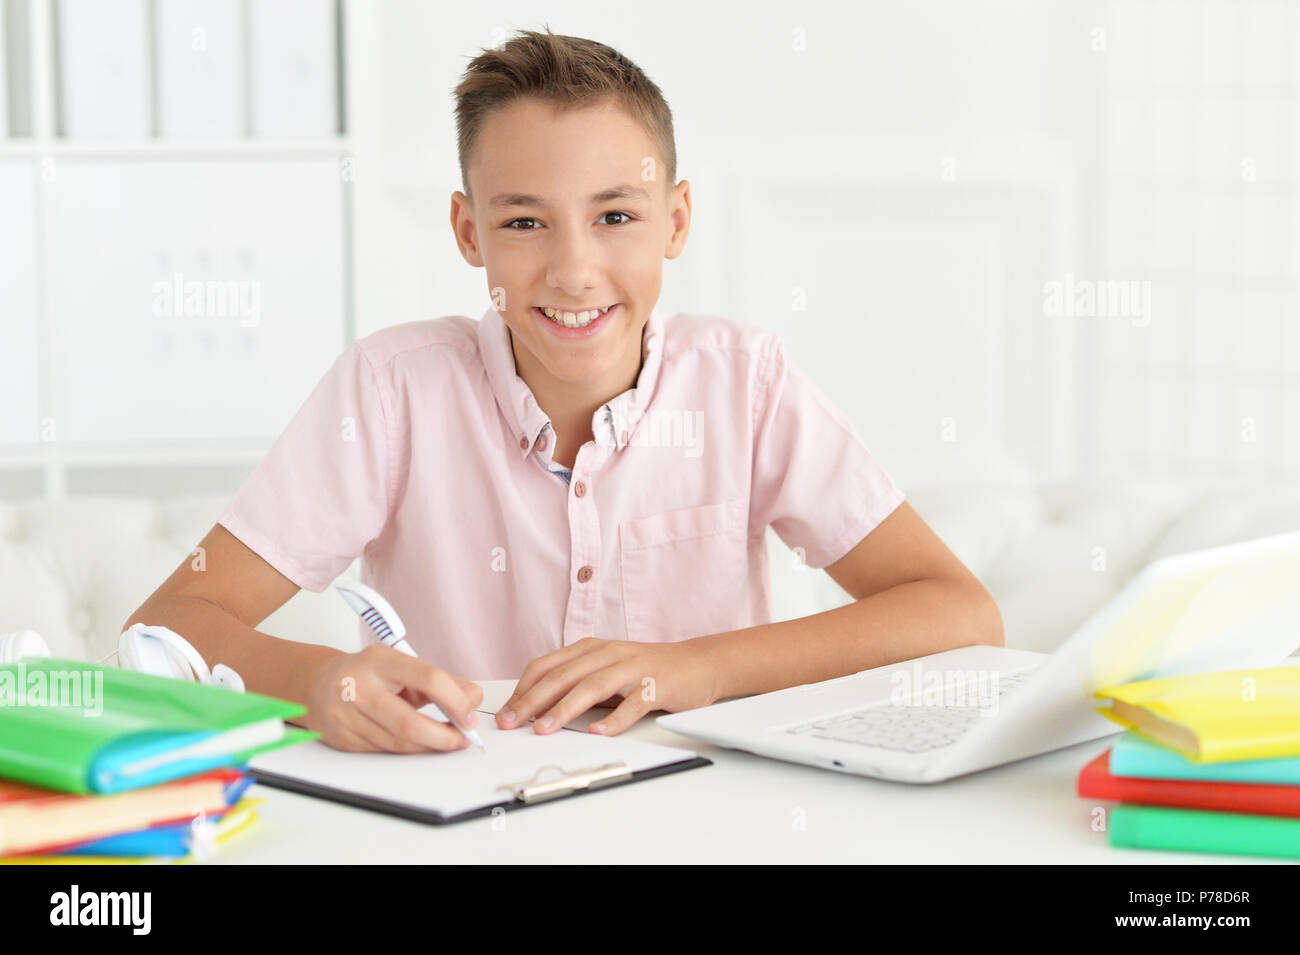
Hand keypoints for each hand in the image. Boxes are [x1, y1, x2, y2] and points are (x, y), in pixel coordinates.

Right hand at [298, 644, 483, 752]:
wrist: (317, 684)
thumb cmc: (369, 673)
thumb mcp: (402, 666)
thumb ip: (440, 681)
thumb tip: (473, 698)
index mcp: (380, 660)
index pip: (427, 679)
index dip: (455, 702)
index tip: (470, 718)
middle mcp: (358, 686)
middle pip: (408, 723)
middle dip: (442, 737)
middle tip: (462, 740)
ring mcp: (346, 715)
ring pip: (397, 743)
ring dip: (428, 747)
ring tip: (446, 742)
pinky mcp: (341, 739)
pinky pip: (383, 751)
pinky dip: (406, 750)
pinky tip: (418, 744)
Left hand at [496, 637, 717, 736]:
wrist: (698, 664)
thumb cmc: (646, 671)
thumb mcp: (605, 670)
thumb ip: (576, 684)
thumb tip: (535, 710)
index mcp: (591, 648)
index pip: (547, 666)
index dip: (523, 690)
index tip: (506, 714)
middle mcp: (609, 653)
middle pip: (564, 676)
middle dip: (533, 701)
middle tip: (512, 723)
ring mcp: (633, 667)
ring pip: (593, 686)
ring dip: (565, 708)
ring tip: (545, 729)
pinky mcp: (656, 684)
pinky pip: (633, 703)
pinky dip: (614, 719)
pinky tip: (599, 732)